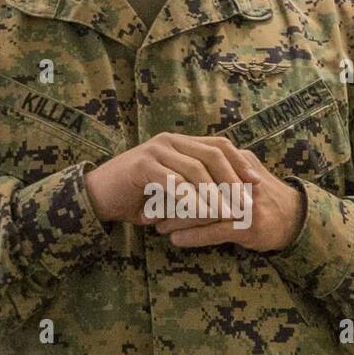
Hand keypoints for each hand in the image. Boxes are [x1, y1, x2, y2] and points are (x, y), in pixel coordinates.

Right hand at [84, 132, 260, 225]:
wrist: (96, 196)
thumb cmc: (136, 196)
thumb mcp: (171, 190)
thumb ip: (195, 188)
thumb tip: (230, 199)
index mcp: (179, 142)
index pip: (219, 145)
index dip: (240, 163)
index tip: (257, 183)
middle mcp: (170, 141)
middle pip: (213, 154)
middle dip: (233, 179)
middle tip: (247, 201)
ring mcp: (155, 151)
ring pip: (196, 169)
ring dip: (216, 193)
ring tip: (229, 213)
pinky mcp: (142, 166)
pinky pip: (174, 182)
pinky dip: (191, 198)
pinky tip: (202, 213)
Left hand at [143, 148, 305, 252]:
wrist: (297, 219)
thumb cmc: (263, 197)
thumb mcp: (244, 172)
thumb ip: (220, 165)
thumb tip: (184, 163)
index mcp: (237, 161)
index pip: (198, 166)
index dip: (172, 178)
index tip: (151, 189)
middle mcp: (240, 180)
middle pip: (196, 186)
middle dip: (168, 199)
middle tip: (147, 210)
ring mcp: (245, 203)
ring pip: (202, 209)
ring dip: (176, 219)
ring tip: (157, 227)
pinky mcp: (249, 226)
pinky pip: (214, 230)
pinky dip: (193, 235)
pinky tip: (177, 240)